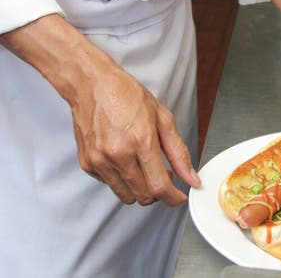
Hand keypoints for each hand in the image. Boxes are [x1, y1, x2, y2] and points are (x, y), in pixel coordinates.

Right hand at [2, 14, 199, 206]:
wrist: (92, 84)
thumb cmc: (126, 95)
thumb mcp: (161, 116)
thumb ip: (178, 151)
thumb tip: (191, 177)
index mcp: (141, 140)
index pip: (159, 186)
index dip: (173, 198)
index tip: (179, 197)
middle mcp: (118, 154)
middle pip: (144, 196)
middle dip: (158, 192)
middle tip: (162, 175)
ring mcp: (100, 161)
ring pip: (126, 196)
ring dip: (140, 189)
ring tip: (142, 166)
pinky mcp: (88, 164)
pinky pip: (110, 185)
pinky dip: (121, 179)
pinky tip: (123, 158)